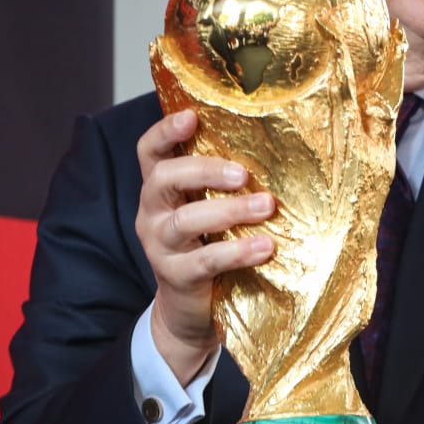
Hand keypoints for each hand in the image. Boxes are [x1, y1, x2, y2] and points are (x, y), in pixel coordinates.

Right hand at [134, 109, 274, 382]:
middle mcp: (152, 212)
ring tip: (267, 206)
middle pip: (164, 178)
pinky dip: (237, 251)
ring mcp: (160, 245)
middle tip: (243, 174)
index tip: (191, 116)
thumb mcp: (208, 207)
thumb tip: (274, 145)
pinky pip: (205, 260)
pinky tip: (265, 247)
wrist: (189, 308)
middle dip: (205, 170)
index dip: (165, 131)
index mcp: (160, 188)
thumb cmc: (207, 244)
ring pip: (185, 220)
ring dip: (229, 211)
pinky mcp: (175, 275)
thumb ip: (223, 181)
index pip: (149, 151)